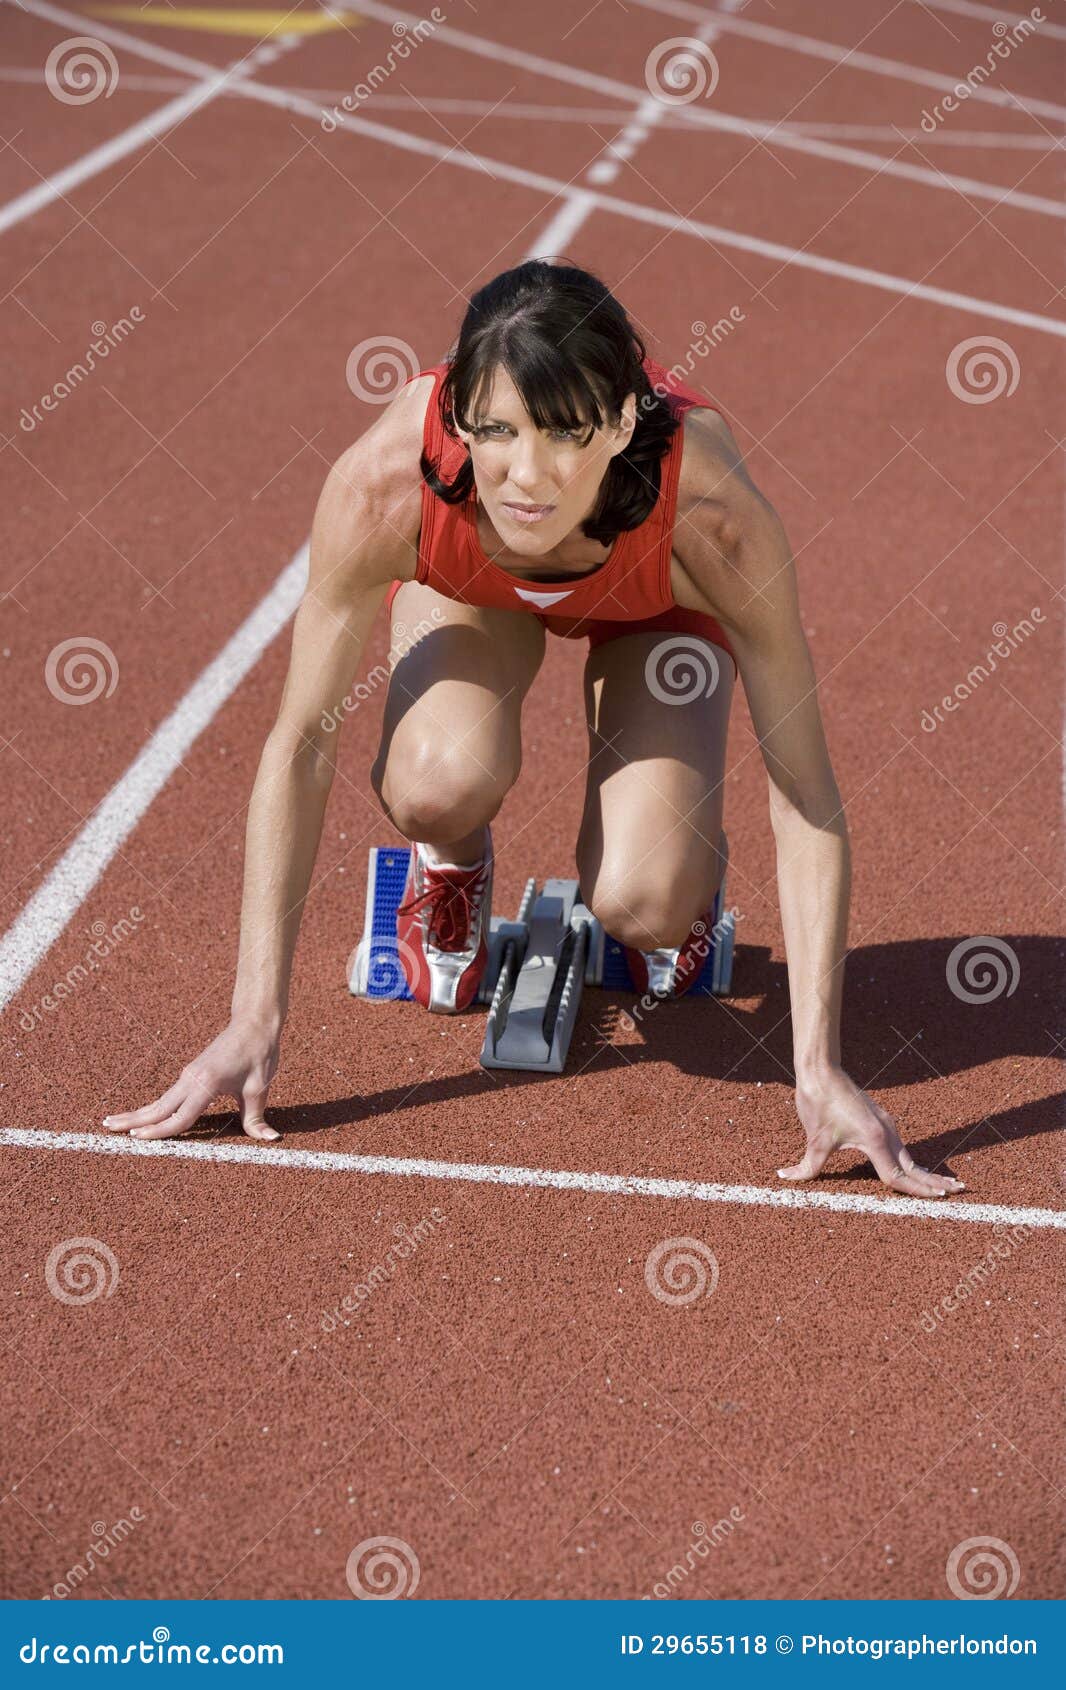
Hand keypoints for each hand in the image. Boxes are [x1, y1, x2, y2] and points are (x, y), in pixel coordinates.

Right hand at [102, 1021, 281, 1141]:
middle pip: (158, 1106)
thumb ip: (257, 1117)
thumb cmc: (258, 1054)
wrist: (254, 1024)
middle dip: (133, 1119)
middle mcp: (191, 1079)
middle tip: (107, 1129)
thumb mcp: (260, 1087)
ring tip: (112, 1123)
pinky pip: (168, 1096)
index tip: (138, 1140)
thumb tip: (271, 1140)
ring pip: (160, 1101)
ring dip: (137, 1113)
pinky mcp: (191, 1074)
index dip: (160, 1132)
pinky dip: (153, 1108)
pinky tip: (143, 1116)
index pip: (180, 1116)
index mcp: (206, 1084)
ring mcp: (188, 1075)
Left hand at [779, 1066, 964, 1197]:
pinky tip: (913, 1168)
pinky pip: (898, 1146)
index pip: (898, 1176)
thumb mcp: (814, 1139)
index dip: (917, 1191)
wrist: (820, 1070)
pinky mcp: (879, 1120)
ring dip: (924, 1171)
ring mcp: (885, 1125)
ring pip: (908, 1156)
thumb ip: (807, 1165)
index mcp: (875, 1140)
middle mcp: (886, 1133)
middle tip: (959, 1190)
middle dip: (935, 1180)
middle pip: (914, 1165)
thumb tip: (787, 1177)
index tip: (939, 1199)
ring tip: (943, 1184)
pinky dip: (909, 1160)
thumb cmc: (818, 1101)